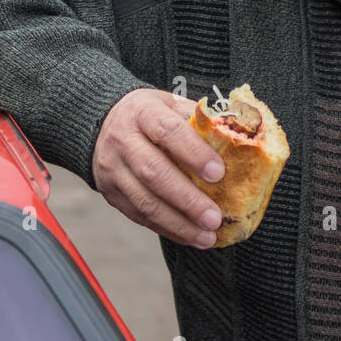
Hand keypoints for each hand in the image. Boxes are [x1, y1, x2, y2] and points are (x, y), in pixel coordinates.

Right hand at [91, 88, 225, 247]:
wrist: (103, 122)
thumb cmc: (151, 115)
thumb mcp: (172, 104)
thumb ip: (200, 120)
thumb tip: (238, 139)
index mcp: (142, 112)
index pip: (167, 130)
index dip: (193, 152)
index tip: (218, 173)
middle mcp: (122, 140)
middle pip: (153, 172)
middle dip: (187, 199)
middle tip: (215, 218)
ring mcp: (112, 169)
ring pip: (144, 201)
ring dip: (178, 223)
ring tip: (207, 236)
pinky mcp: (110, 193)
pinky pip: (139, 216)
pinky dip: (167, 229)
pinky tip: (190, 236)